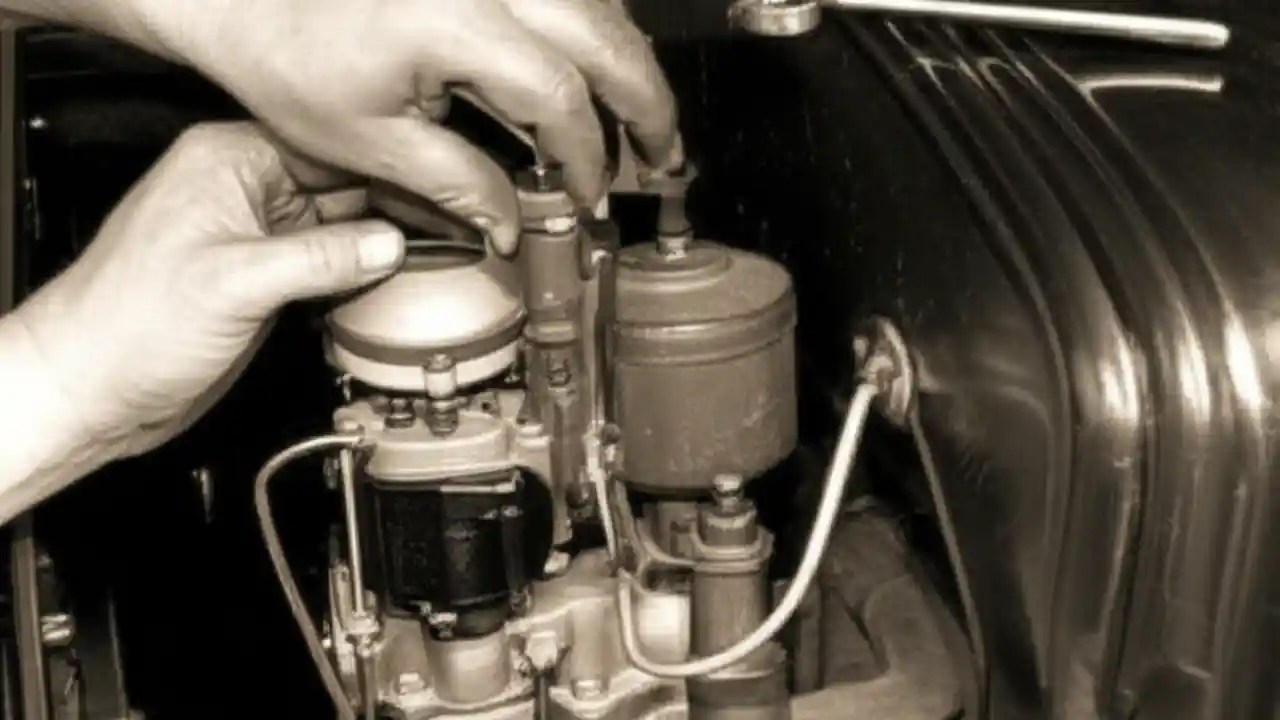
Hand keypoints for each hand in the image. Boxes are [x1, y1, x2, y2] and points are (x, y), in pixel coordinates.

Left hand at [9, 122, 404, 459]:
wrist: (92, 392)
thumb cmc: (126, 325)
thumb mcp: (237, 282)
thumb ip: (322, 257)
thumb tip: (391, 242)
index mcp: (228, 162)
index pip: (333, 150)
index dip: (392, 172)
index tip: (443, 197)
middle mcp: (245, 191)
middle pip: (346, 188)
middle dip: (398, 211)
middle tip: (455, 231)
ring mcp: (256, 238)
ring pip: (342, 230)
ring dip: (384, 248)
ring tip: (439, 258)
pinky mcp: (264, 282)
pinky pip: (328, 269)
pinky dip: (359, 279)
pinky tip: (392, 287)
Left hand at [121, 0, 680, 252]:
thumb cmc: (288, 59)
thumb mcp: (369, 143)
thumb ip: (457, 184)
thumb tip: (513, 229)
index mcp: (453, 24)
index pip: (558, 98)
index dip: (586, 156)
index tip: (589, 198)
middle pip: (605, 36)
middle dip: (646, 103)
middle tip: (664, 157)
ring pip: (596, 2)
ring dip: (629, 62)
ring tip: (644, 118)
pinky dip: (596, 25)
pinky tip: (602, 62)